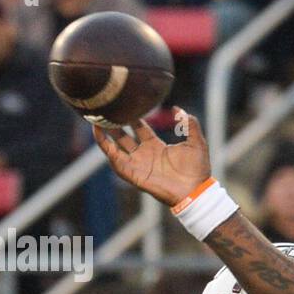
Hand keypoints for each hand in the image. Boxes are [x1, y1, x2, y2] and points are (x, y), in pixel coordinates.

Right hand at [93, 107, 211, 207]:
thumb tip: (178, 109)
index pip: (139, 128)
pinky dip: (107, 149)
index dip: (133, 116)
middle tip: (106, 109)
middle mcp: (144, 154)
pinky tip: (100, 135)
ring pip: (115, 147)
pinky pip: (116, 161)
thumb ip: (190, 124)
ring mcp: (138, 164)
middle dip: (114, 124)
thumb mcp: (196, 142)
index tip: (126, 103)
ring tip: (96, 120)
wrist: (195, 191)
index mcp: (156, 146)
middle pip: (123, 136)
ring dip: (104, 135)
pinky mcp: (134, 174)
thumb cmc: (198, 170)